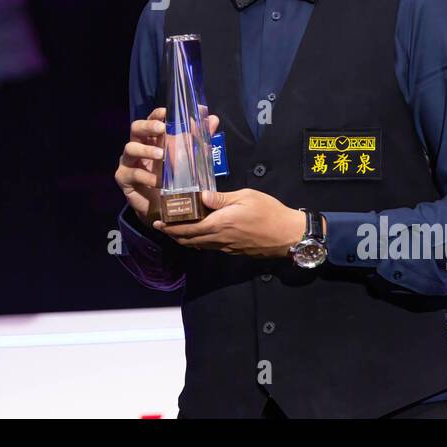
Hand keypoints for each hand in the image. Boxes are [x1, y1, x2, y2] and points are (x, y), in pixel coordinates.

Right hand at [115, 106, 219, 225]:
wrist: (162, 208)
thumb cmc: (172, 180)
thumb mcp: (189, 159)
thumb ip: (199, 139)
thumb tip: (213, 119)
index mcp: (152, 138)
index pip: (151, 120)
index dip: (157, 114)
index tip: (167, 112)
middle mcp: (138, 146)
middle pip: (136, 128)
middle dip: (148, 126)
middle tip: (162, 128)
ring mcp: (129, 161)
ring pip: (130, 148)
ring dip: (146, 150)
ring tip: (161, 155)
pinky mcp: (124, 178)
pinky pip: (133, 173)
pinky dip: (146, 176)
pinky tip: (158, 181)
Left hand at [156, 188, 307, 258]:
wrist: (288, 235)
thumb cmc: (268, 211)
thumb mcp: (245, 196)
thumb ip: (221, 198)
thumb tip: (200, 195)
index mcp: (219, 223)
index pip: (188, 228)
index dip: (171, 227)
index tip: (158, 223)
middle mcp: (219, 238)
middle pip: (190, 240)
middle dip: (173, 234)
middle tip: (162, 228)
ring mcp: (227, 247)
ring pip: (199, 246)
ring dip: (185, 239)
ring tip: (175, 231)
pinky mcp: (234, 251)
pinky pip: (211, 248)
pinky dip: (199, 243)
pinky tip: (198, 236)